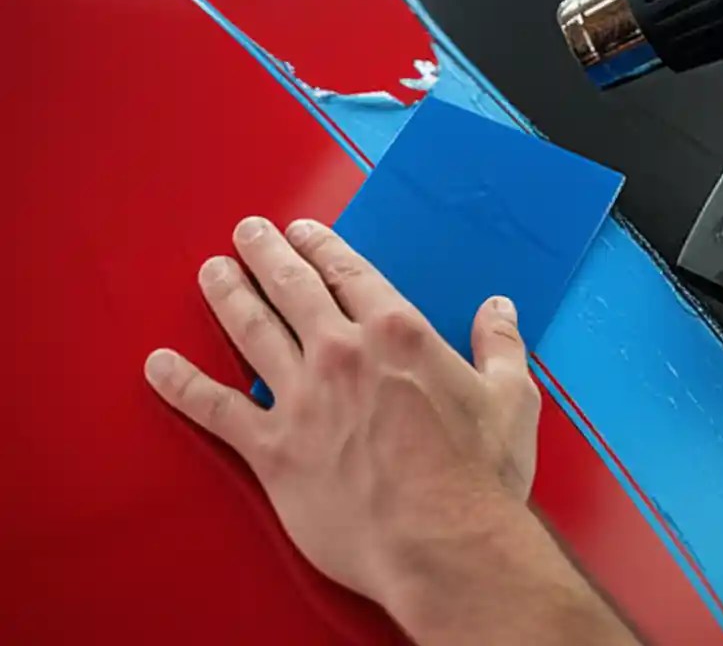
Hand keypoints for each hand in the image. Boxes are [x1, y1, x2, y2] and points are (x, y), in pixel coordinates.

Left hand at [144, 218, 634, 643]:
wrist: (444, 543)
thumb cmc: (481, 476)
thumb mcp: (512, 400)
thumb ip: (502, 346)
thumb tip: (499, 309)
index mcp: (398, 334)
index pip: (349, 272)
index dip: (322, 246)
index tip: (303, 231)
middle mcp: (342, 354)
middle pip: (292, 288)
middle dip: (265, 253)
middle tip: (247, 233)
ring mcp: (302, 399)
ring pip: (250, 330)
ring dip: (226, 295)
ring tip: (210, 271)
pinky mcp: (275, 449)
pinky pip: (216, 409)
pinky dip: (182, 385)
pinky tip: (158, 365)